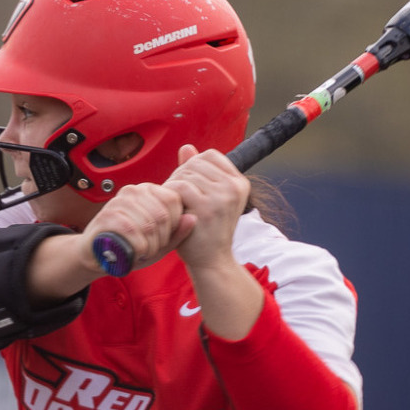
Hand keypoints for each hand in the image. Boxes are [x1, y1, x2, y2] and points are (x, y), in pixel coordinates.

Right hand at [79, 182, 191, 272]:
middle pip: (162, 214)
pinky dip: (138, 248)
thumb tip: (193, 218)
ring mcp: (118, 202)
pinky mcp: (106, 216)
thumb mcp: (161, 242)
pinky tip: (134, 252)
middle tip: (153, 248)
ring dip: (149, 245)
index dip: (175, 224)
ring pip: (148, 224)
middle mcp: (133, 191)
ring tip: (143, 251)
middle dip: (162, 238)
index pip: (173, 199)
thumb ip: (178, 232)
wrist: (98, 255)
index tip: (165, 238)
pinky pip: (132, 232)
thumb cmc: (132, 246)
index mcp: (148, 191)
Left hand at [165, 145, 248, 271]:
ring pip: (185, 174)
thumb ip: (198, 173)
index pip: (210, 155)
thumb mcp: (208, 198)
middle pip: (195, 163)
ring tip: (175, 205)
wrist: (211, 261)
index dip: (192, 165)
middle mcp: (235, 186)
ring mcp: (223, 196)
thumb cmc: (206, 230)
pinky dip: (169, 196)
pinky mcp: (208, 207)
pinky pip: (179, 187)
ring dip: (173, 187)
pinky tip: (172, 209)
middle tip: (176, 197)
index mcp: (239, 182)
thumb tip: (186, 147)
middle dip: (179, 176)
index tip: (187, 184)